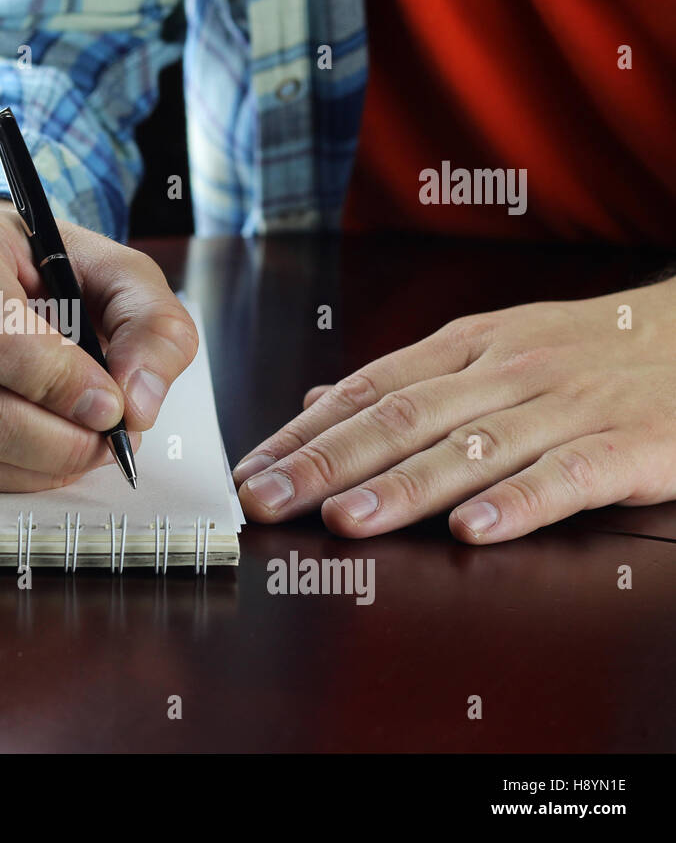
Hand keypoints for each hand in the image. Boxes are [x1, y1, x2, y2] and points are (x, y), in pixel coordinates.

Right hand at [0, 200, 197, 490]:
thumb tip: (140, 404)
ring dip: (36, 468)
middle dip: (56, 442)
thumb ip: (151, 326)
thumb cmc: (37, 268)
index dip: (55, 383)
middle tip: (107, 440)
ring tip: (81, 445)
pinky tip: (36, 452)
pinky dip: (3, 477)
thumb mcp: (112, 272)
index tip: (110, 405)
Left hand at [233, 278, 675, 542]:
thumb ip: (407, 381)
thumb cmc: (587, 351)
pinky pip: (565, 476)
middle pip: (399, 420)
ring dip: (400, 487)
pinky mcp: (628, 445)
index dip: (303, 433)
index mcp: (466, 349)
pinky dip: (516, 502)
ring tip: (342, 520)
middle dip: (323, 463)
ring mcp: (565, 407)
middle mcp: (504, 373)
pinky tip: (470, 531)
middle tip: (266, 500)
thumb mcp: (492, 347)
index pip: (366, 390)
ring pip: (469, 449)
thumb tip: (316, 400)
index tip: (250, 470)